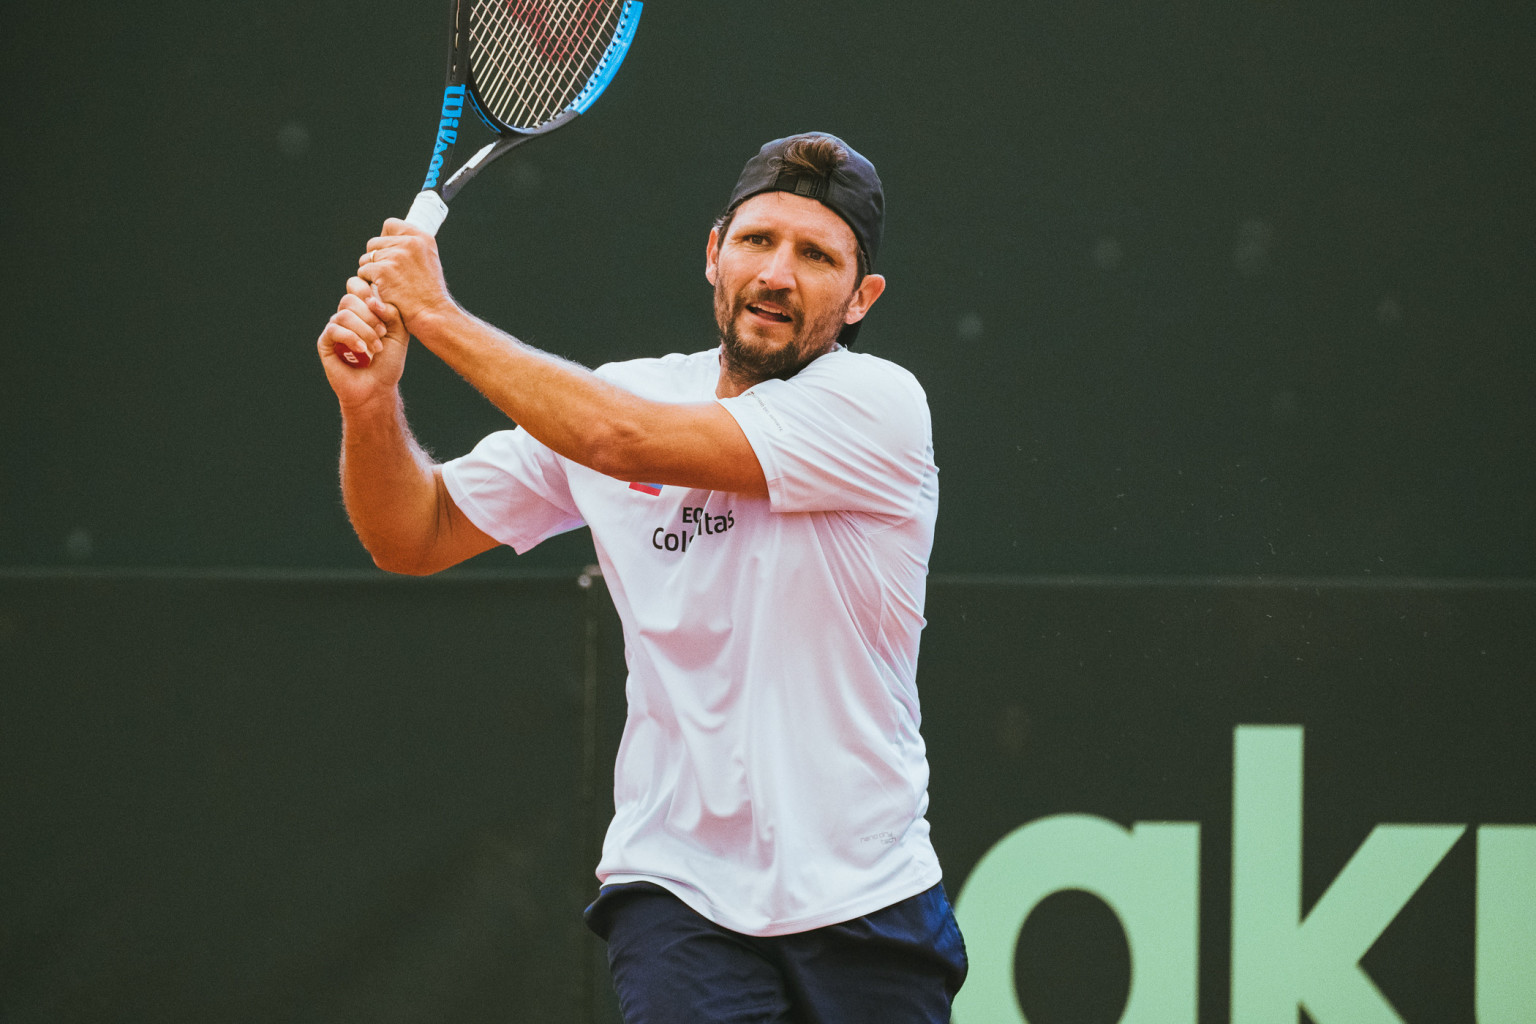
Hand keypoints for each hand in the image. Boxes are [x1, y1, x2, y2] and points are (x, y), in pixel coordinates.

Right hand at [317, 276, 407, 406]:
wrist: (377, 388)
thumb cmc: (389, 361)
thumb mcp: (399, 334)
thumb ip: (392, 312)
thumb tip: (373, 300)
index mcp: (363, 310)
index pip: (357, 286)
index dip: (368, 292)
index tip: (382, 311)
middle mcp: (347, 317)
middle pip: (350, 298)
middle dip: (369, 315)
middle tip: (382, 333)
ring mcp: (336, 328)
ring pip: (344, 314)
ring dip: (364, 330)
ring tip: (376, 348)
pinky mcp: (326, 342)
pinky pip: (333, 329)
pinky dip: (350, 338)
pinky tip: (361, 350)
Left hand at [356, 219, 454, 327]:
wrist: (432, 314)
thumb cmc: (429, 294)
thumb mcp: (429, 262)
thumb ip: (411, 248)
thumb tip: (390, 241)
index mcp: (422, 238)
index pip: (391, 225)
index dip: (385, 239)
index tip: (388, 253)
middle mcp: (410, 242)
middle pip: (374, 242)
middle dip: (377, 259)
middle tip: (389, 276)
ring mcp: (396, 256)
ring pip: (367, 258)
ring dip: (371, 271)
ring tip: (388, 285)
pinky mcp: (383, 270)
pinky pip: (363, 271)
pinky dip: (368, 283)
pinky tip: (382, 291)